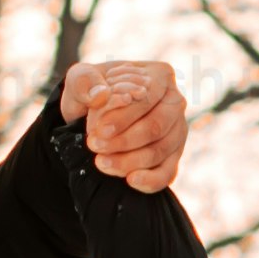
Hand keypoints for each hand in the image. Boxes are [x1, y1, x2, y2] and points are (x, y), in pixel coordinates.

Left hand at [62, 60, 185, 192]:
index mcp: (159, 76)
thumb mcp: (80, 80)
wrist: (93, 115)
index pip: (147, 98)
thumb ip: (85, 81)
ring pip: (159, 151)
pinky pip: (167, 173)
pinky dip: (150, 180)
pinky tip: (130, 181)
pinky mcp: (173, 156)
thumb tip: (100, 95)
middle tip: (95, 146)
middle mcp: (175, 102)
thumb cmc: (92, 93)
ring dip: (129, 161)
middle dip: (124, 141)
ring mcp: (177, 131)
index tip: (99, 130)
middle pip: (156, 127)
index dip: (124, 117)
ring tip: (101, 162)